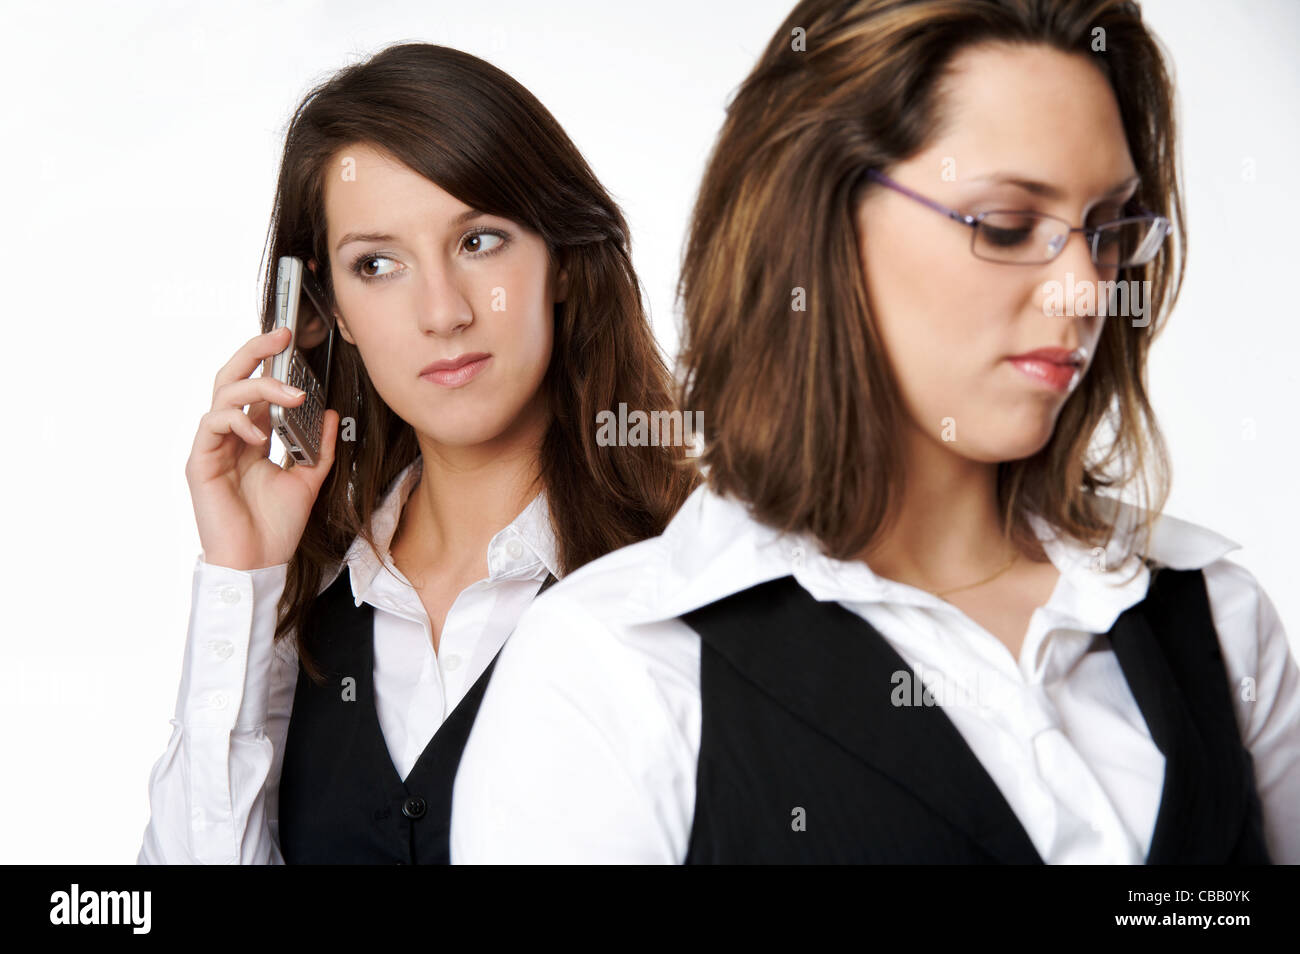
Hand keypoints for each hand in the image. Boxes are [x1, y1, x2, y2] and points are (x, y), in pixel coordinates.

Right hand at [184, 326, 338, 569]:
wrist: (258, 564)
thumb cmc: (275, 528)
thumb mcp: (308, 480)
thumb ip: (317, 448)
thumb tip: (328, 414)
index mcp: (252, 437)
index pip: (256, 388)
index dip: (269, 363)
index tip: (292, 340)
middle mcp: (229, 437)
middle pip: (232, 379)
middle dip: (254, 353)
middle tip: (280, 336)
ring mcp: (213, 447)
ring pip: (224, 395)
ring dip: (258, 388)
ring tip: (290, 396)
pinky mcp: (201, 463)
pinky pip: (212, 426)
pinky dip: (237, 421)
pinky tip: (260, 433)